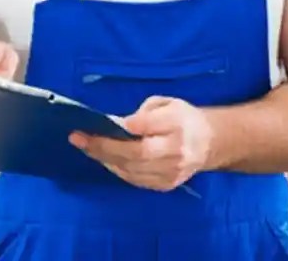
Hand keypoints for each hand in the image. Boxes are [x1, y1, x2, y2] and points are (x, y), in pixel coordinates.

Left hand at [69, 96, 212, 191]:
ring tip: (85, 147)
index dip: (123, 126)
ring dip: (105, 159)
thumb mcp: (166, 103)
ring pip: (132, 170)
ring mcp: (172, 172)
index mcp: (178, 123)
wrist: (209, 143)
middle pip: (136, 153)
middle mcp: (176, 150)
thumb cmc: (182, 118)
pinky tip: (104, 159)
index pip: (147, 126)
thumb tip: (116, 124)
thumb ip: (144, 113)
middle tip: (78, 139)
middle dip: (103, 147)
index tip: (99, 122)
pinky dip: (117, 169)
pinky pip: (135, 180)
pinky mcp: (166, 185)